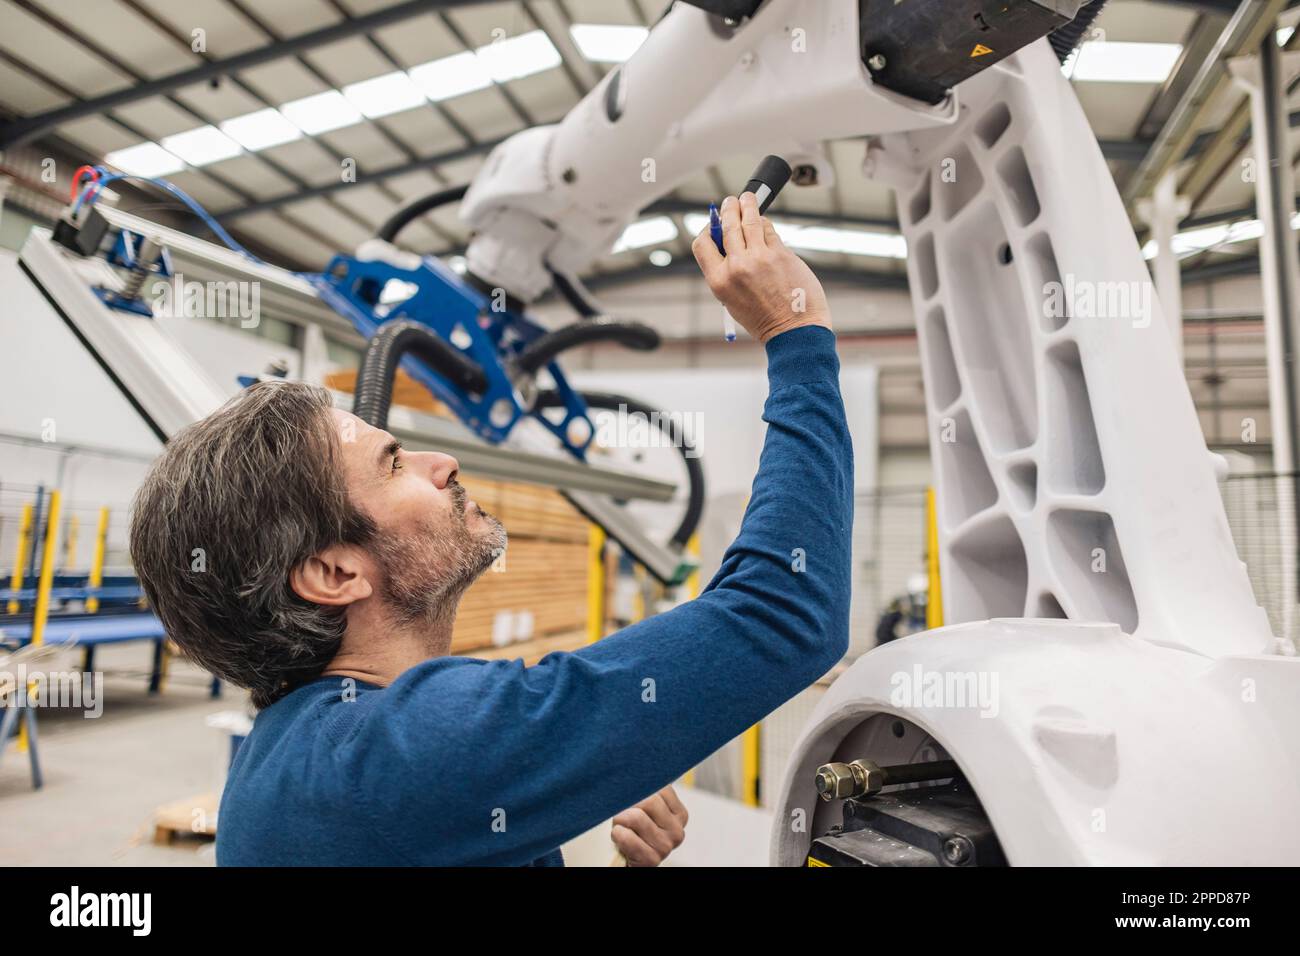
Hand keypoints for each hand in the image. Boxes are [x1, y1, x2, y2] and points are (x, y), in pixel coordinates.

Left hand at [611, 785, 688, 866]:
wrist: (626, 858)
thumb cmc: (632, 829)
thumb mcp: (643, 806)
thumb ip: (645, 789)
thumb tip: (634, 767)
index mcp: (679, 814)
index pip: (660, 787)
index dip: (638, 789)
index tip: (630, 798)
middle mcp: (677, 830)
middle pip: (649, 800)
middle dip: (628, 804)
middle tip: (621, 813)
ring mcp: (666, 846)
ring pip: (637, 817)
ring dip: (619, 820)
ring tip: (620, 826)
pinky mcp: (651, 860)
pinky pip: (628, 838)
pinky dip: (617, 835)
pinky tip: (618, 837)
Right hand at [691, 192, 831, 342]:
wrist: (794, 330)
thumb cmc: (764, 319)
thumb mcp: (732, 300)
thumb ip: (727, 273)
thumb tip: (728, 245)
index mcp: (719, 281)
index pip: (702, 244)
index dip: (707, 230)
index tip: (713, 225)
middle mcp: (736, 267)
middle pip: (726, 226)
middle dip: (728, 208)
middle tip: (731, 201)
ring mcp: (759, 258)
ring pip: (749, 220)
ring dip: (746, 204)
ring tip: (747, 198)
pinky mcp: (780, 254)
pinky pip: (769, 231)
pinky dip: (765, 224)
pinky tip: (764, 222)